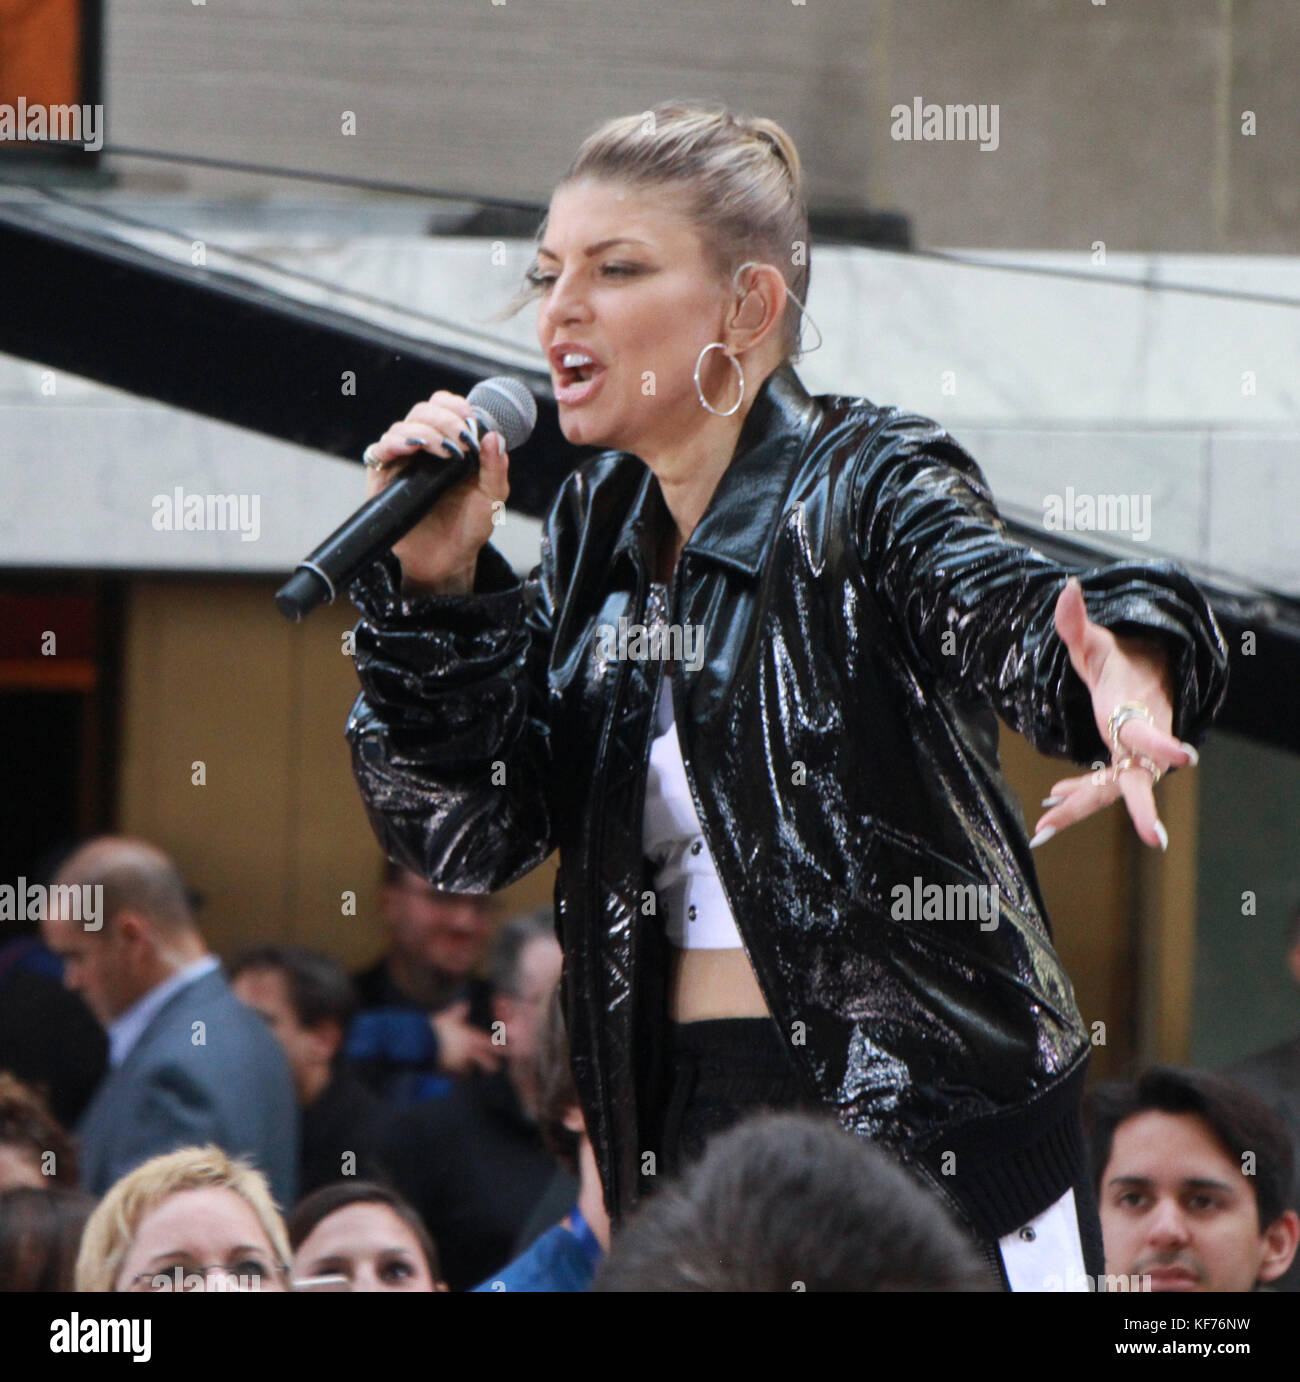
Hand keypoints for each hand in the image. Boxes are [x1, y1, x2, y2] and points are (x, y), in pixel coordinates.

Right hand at [364, 390, 510, 591]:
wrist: (448, 560)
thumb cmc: (469, 527)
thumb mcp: (492, 498)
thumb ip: (496, 468)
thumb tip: (494, 437)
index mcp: (449, 444)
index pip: (444, 407)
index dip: (454, 405)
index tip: (469, 417)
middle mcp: (423, 447)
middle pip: (422, 412)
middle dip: (443, 419)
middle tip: (459, 439)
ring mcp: (402, 461)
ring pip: (401, 427)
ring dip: (423, 432)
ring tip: (443, 451)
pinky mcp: (383, 478)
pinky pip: (378, 450)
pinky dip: (393, 444)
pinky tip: (412, 449)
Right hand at [430, 1000, 500, 1076]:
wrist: (418, 1042)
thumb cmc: (434, 1028)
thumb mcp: (448, 1018)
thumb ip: (458, 1012)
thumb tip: (465, 1004)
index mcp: (470, 1037)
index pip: (491, 1045)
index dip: (499, 1048)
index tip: (503, 1050)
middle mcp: (468, 1052)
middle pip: (490, 1065)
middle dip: (491, 1065)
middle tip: (490, 1065)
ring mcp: (460, 1064)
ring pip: (474, 1072)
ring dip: (472, 1071)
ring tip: (471, 1069)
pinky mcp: (449, 1073)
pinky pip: (458, 1076)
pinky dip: (458, 1075)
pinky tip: (455, 1071)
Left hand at [1030, 578, 1199, 851]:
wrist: (1143, 677)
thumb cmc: (1119, 661)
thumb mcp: (1095, 641)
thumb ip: (1076, 621)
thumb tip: (1066, 586)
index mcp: (1139, 711)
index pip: (1154, 730)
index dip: (1165, 744)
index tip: (1185, 757)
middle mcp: (1142, 741)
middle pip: (1141, 778)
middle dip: (1143, 808)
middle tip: (1156, 838)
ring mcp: (1133, 758)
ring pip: (1113, 790)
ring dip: (1081, 807)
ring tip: (1044, 828)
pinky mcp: (1121, 766)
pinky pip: (1101, 787)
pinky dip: (1077, 797)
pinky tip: (1051, 804)